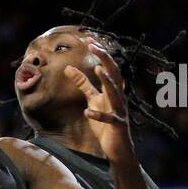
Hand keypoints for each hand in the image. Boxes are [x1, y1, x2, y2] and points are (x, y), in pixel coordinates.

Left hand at [64, 44, 135, 165]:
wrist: (118, 149)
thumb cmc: (105, 124)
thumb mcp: (92, 100)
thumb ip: (83, 85)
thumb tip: (68, 68)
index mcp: (112, 90)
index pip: (108, 67)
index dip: (100, 53)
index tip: (88, 39)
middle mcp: (118, 97)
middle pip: (114, 74)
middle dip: (105, 59)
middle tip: (93, 45)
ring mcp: (119, 111)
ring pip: (116, 93)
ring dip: (108, 81)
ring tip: (99, 69)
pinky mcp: (117, 126)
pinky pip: (108, 119)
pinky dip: (98, 116)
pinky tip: (86, 112)